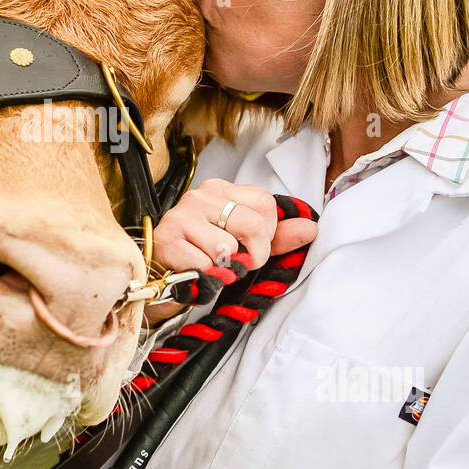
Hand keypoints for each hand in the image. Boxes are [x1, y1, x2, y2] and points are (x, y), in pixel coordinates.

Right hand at [150, 179, 317, 304]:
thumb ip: (277, 237)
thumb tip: (311, 228)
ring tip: (209, 266)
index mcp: (222, 190)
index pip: (266, 205)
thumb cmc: (202, 257)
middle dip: (252, 256)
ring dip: (223, 268)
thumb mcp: (244, 245)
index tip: (251, 248)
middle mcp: (201, 196)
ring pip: (227, 247)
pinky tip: (192, 272)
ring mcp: (181, 215)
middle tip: (235, 264)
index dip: (267, 236)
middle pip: (252, 225)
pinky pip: (204, 264)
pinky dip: (203, 277)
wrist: (157, 278)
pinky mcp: (167, 239)